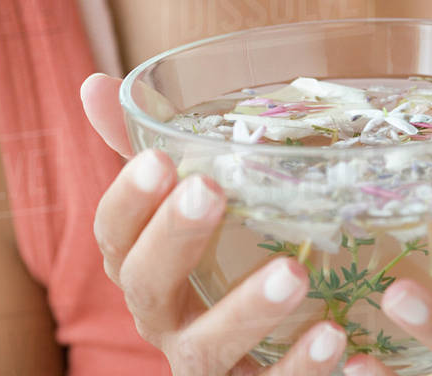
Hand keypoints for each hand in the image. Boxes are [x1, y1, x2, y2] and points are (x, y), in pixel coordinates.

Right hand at [80, 73, 347, 374]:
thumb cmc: (217, 254)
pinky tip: (339, 340)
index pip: (115, 234)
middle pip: (148, 287)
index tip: (160, 160)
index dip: (129, 200)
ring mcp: (207, 363)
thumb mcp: (188, 198)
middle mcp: (164, 318)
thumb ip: (144, 145)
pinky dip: (301, 370)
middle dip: (174, 238)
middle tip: (209, 189)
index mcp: (144, 265)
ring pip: (207, 351)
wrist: (260, 351)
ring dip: (247, 310)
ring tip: (294, 272)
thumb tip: (93, 84)